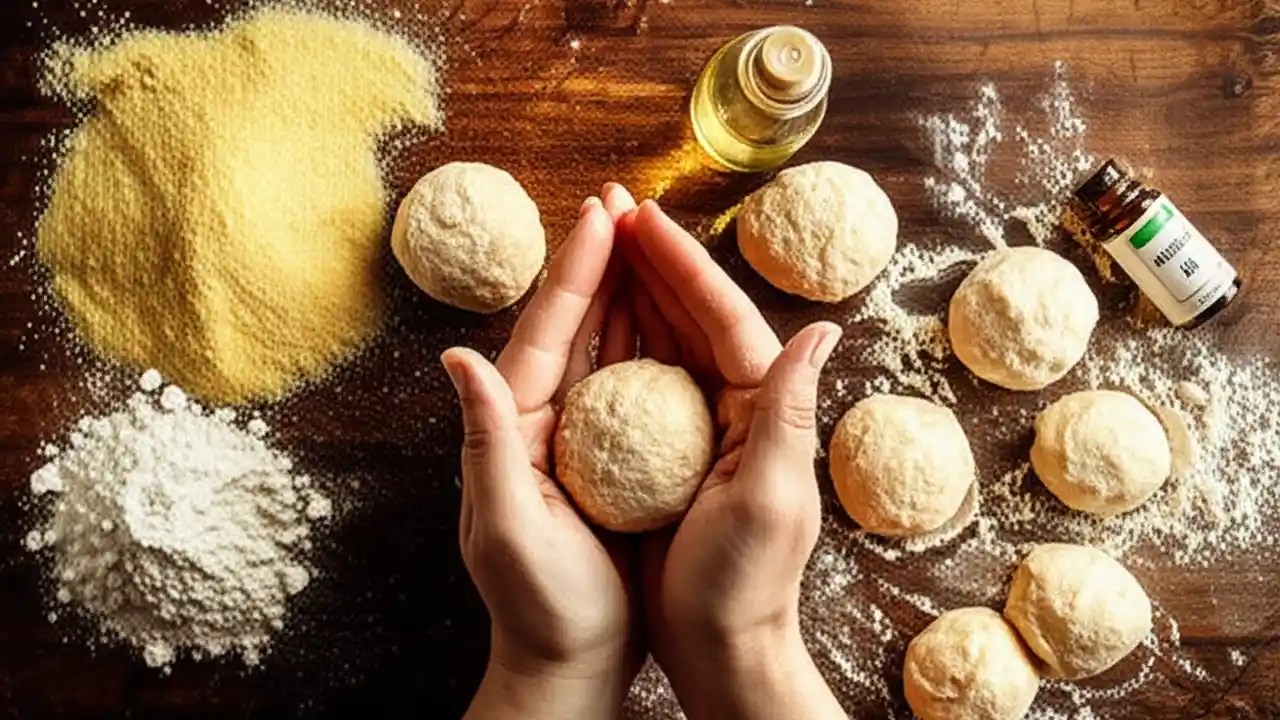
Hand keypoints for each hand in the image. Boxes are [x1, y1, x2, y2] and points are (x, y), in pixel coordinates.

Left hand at [446, 184, 640, 719]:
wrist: (569, 663)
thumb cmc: (540, 603)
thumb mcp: (506, 525)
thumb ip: (484, 440)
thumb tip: (456, 357)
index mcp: (512, 426)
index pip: (545, 332)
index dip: (575, 270)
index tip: (604, 213)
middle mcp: (539, 420)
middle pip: (574, 325)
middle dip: (600, 261)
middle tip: (627, 201)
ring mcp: (574, 437)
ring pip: (604, 346)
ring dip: (626, 290)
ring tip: (651, 238)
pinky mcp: (607, 459)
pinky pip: (630, 385)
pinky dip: (647, 343)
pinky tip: (671, 317)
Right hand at [618, 199, 845, 718]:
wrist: (719, 647)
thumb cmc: (743, 584)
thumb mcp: (770, 499)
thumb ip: (789, 412)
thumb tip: (823, 328)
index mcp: (765, 407)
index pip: (723, 318)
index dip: (682, 265)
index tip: (641, 219)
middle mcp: (737, 406)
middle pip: (692, 316)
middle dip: (653, 260)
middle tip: (610, 209)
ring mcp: (701, 427)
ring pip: (666, 339)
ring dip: (635, 289)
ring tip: (598, 243)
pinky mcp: (669, 452)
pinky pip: (641, 381)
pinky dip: (620, 342)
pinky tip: (592, 319)